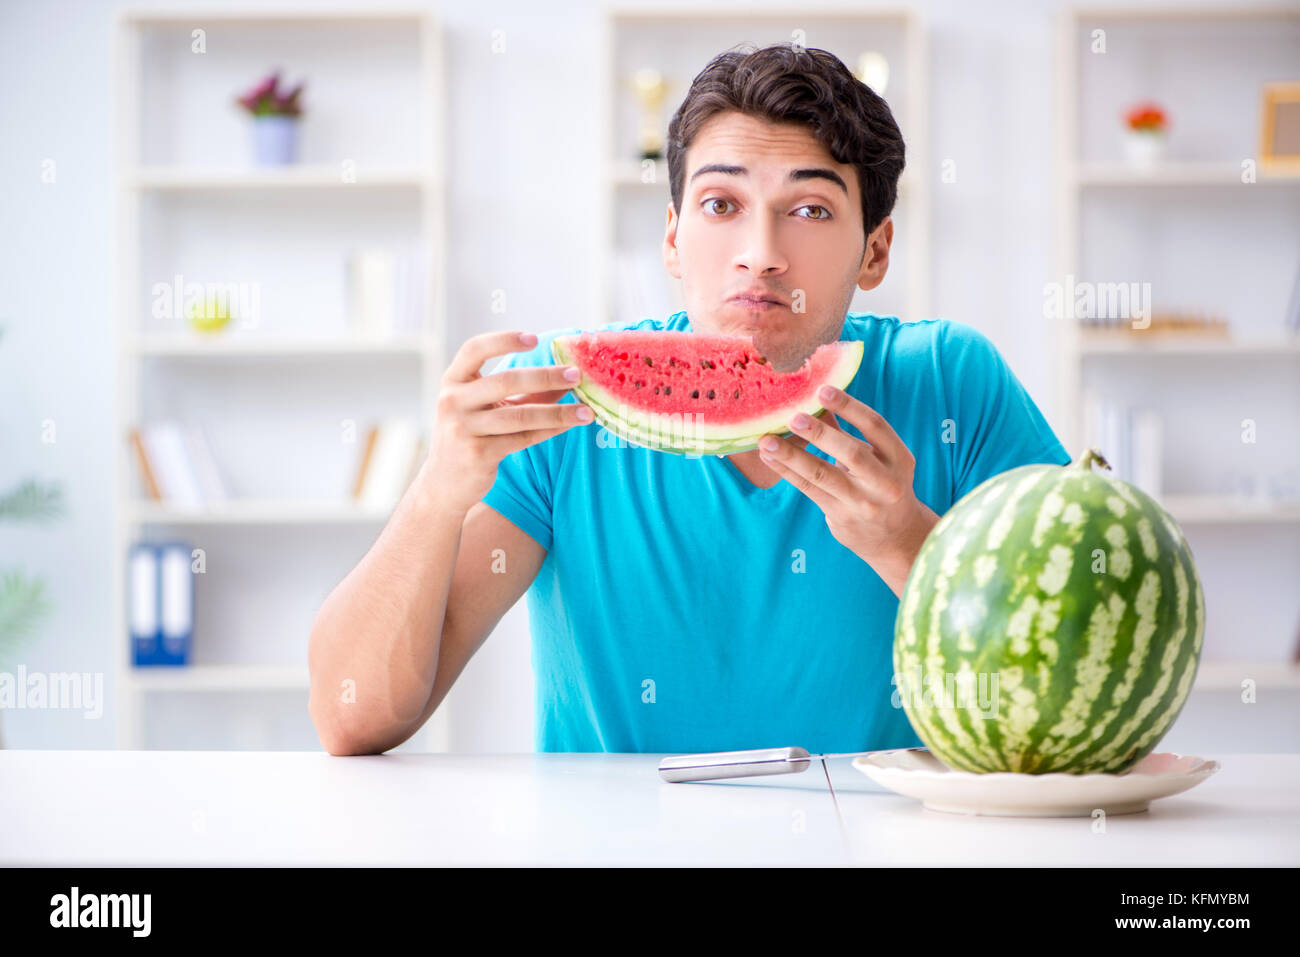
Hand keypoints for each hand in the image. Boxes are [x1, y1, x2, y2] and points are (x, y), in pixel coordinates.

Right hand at [427, 330, 593, 514]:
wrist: (444, 483)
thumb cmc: (471, 435)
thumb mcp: (488, 407)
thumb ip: (522, 391)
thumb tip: (565, 376)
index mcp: (453, 381)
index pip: (474, 349)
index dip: (503, 340)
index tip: (535, 338)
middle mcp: (453, 401)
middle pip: (505, 381)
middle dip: (545, 376)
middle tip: (576, 374)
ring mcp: (463, 428)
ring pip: (520, 415)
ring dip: (558, 412)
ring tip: (586, 411)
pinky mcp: (478, 454)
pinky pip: (522, 438)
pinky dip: (549, 430)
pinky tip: (568, 425)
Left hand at [756, 385, 938, 596]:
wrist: (895, 536)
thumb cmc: (882, 485)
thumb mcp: (879, 458)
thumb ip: (851, 433)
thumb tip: (818, 401)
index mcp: (898, 457)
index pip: (875, 426)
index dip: (849, 407)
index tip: (822, 390)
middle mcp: (884, 480)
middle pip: (851, 453)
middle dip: (820, 434)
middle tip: (793, 417)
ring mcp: (863, 501)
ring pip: (823, 475)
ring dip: (792, 456)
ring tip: (767, 441)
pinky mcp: (841, 516)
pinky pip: (809, 489)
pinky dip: (787, 471)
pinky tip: (769, 458)